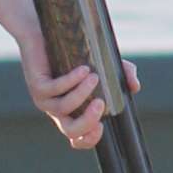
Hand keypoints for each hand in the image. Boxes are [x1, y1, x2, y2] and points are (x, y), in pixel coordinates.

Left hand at [18, 31, 140, 148]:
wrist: (43, 33)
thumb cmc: (75, 52)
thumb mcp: (104, 64)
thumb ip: (123, 74)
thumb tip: (135, 86)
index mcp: (71, 112)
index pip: (77, 137)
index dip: (89, 139)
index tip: (102, 126)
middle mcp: (57, 110)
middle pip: (71, 131)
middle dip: (88, 121)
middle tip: (101, 102)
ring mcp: (44, 99)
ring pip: (64, 107)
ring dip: (83, 93)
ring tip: (94, 76)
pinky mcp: (37, 85)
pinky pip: (56, 88)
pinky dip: (72, 80)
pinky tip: (83, 69)